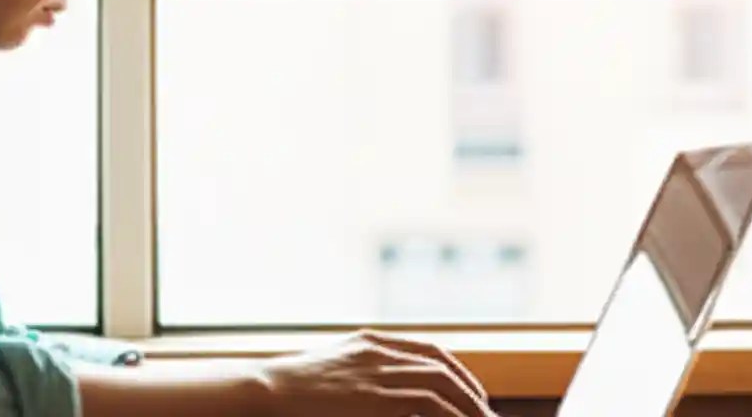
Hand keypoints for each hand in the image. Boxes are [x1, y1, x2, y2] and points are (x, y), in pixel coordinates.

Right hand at [255, 330, 495, 416]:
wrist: (267, 388)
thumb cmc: (291, 387)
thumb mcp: (331, 371)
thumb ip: (359, 374)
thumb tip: (382, 394)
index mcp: (369, 342)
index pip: (428, 350)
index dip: (457, 370)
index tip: (472, 392)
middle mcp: (378, 351)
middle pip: (441, 365)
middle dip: (470, 391)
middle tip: (485, 413)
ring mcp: (377, 371)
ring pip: (441, 382)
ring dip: (468, 405)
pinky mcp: (375, 395)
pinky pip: (428, 402)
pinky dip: (450, 413)